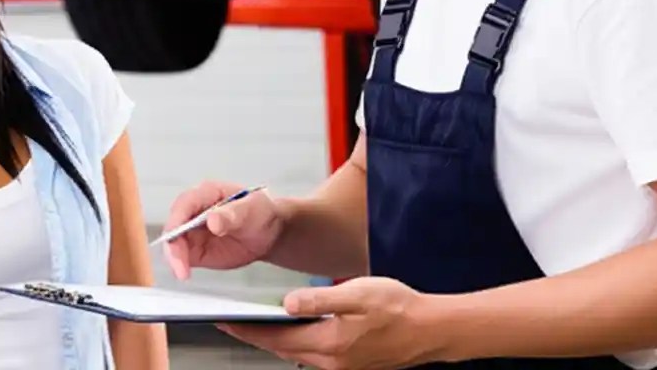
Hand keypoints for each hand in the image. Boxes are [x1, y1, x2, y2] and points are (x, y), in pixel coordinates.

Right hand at [161, 180, 283, 280]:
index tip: (177, 236)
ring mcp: (193, 231)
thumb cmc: (259, 213)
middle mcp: (194, 211)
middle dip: (173, 245)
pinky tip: (184, 274)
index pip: (185, 204)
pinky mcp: (195, 249)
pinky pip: (181, 256)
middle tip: (180, 263)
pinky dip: (179, 265)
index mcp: (207, 193)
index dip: (177, 219)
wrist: (267, 233)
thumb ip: (233, 214)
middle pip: (174, 225)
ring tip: (182, 273)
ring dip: (174, 258)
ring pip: (173, 243)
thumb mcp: (252, 210)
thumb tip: (212, 221)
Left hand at [216, 277, 444, 369]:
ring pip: (296, 353)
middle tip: (231, 322)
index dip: (248, 330)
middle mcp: (331, 361)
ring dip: (274, 341)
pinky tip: (293, 329)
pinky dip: (295, 343)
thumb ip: (320, 300)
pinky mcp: (350, 362)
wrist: (432, 329)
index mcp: (329, 344)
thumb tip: (287, 305)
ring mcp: (341, 365)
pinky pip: (312, 354)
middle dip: (255, 336)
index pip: (276, 339)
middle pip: (281, 349)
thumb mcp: (357, 294)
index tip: (225, 321)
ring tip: (254, 324)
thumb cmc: (398, 307)